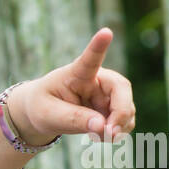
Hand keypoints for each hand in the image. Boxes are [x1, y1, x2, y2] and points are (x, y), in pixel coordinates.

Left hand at [12, 28, 136, 144]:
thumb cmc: (41, 107)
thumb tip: (102, 127)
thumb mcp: (48, 115)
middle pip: (121, 89)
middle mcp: (97, 80)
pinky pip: (125, 121)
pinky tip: (102, 136)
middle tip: (110, 132)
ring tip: (101, 137)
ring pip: (127, 107)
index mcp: (76, 73)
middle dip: (121, 112)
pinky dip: (117, 132)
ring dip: (120, 125)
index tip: (106, 32)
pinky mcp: (111, 108)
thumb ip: (72, 119)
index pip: (89, 59)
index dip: (98, 46)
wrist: (43, 113)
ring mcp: (107, 94)